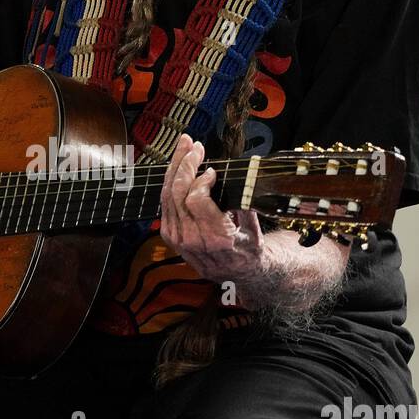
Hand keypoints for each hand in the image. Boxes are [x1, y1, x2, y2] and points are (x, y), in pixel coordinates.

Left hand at [159, 134, 264, 291]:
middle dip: (184, 163)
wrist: (236, 273)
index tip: (212, 169)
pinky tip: (179, 166)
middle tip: (193, 145)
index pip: (195, 199)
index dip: (201, 179)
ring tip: (185, 147)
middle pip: (177, 193)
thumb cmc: (248, 249)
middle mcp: (192, 239)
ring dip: (175, 167)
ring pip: (167, 195)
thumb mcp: (253, 228)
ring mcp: (177, 238)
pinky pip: (165, 202)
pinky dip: (171, 181)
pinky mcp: (169, 235)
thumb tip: (241, 175)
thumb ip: (244, 203)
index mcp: (215, 238)